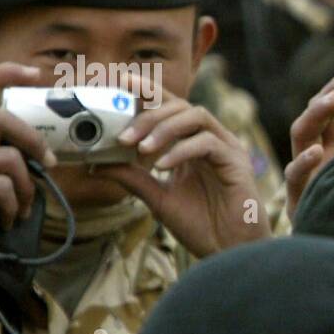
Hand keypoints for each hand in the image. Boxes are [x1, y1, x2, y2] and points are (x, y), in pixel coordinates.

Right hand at [0, 63, 55, 289]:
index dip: (5, 73)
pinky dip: (13, 207)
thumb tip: (47, 155)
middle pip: (4, 118)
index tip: (34, 73)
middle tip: (51, 165)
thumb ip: (7, 157)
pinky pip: (3, 187)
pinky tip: (6, 219)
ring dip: (27, 188)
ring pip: (10, 158)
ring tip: (21, 207)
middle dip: (35, 142)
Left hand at [97, 81, 268, 257]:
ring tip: (140, 149)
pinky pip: (207, 143)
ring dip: (165, 127)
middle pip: (181, 107)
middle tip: (123, 137)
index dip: (150, 92)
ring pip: (196, 116)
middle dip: (149, 116)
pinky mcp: (236, 162)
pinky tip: (161, 166)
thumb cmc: (201, 226)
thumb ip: (132, 177)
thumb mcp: (157, 198)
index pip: (172, 109)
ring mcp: (227, 149)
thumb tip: (96, 162)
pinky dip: (181, 150)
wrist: (227, 251)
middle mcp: (212, 141)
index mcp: (194, 145)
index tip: (122, 82)